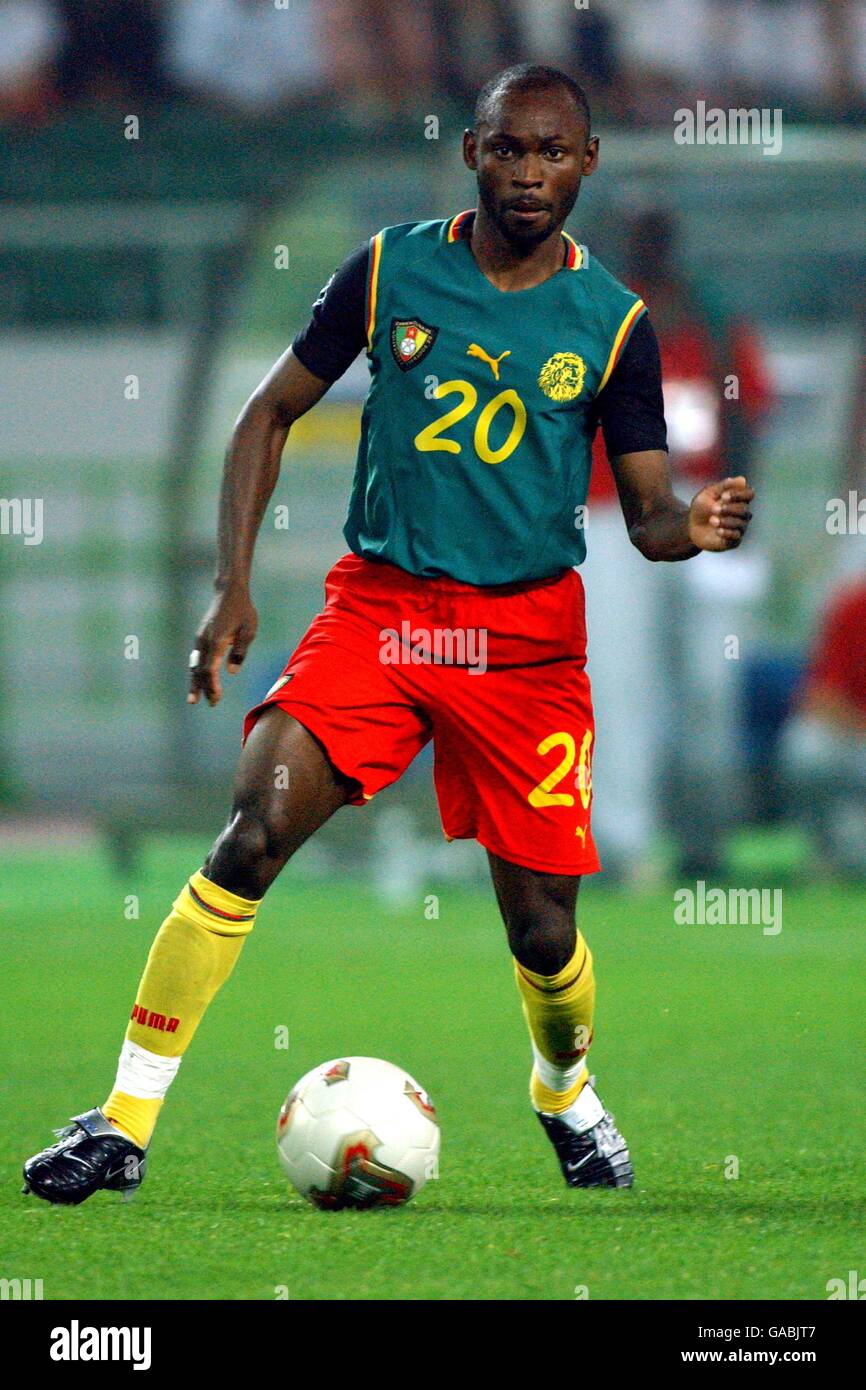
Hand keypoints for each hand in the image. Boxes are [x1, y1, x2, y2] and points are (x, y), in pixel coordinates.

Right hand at [188, 584, 257, 705]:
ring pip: (195, 665)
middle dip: (203, 689)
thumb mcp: (249, 630)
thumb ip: (240, 651)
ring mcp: (200, 639)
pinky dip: (197, 672)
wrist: (228, 591)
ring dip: (196, 683)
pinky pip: (196, 659)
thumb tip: (232, 672)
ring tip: (194, 699)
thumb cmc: (242, 610)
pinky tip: (199, 680)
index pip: (210, 670)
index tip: (217, 698)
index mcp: (216, 642)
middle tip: (209, 704)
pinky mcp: (201, 637)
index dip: (212, 686)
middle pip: (199, 671)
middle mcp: (204, 642)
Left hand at [688, 475, 754, 551]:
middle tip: (713, 509)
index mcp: (739, 499)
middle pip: (744, 509)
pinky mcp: (733, 541)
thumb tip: (742, 480)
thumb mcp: (708, 493)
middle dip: (729, 509)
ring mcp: (739, 527)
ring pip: (741, 523)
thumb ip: (724, 486)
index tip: (724, 496)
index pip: (749, 494)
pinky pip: (736, 537)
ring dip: (726, 521)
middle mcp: (743, 513)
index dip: (739, 494)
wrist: (690, 527)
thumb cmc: (701, 508)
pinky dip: (727, 533)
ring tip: (712, 520)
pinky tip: (718, 531)